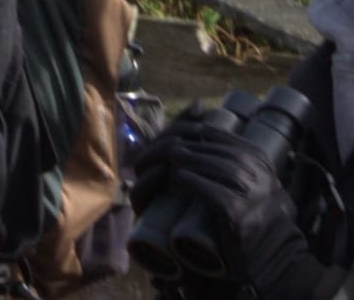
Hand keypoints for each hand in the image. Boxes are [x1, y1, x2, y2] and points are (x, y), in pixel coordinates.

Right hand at [132, 102, 213, 217]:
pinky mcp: (143, 214)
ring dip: (160, 153)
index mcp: (168, 162)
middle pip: (153, 145)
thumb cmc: (212, 206)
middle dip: (173, 135)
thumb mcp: (211, 169)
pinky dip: (151, 179)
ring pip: (143, 165)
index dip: (181, 121)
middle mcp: (153, 175)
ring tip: (183, 149)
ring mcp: (147, 194)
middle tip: (195, 133)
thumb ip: (204, 139)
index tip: (201, 116)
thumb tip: (198, 103)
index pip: (168, 133)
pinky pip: (140, 193)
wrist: (213, 250)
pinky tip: (167, 171)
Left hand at [156, 126, 336, 299]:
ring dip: (191, 161)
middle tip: (173, 148)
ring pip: (216, 169)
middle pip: (221, 153)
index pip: (232, 140)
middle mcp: (260, 177)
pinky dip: (194, 182)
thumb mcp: (258, 185)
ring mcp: (251, 195)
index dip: (207, 134)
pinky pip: (212, 192)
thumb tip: (213, 145)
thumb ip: (244, 166)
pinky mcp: (238, 215)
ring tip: (172, 160)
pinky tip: (179, 178)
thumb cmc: (259, 219)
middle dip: (195, 147)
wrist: (274, 256)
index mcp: (264, 165)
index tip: (188, 134)